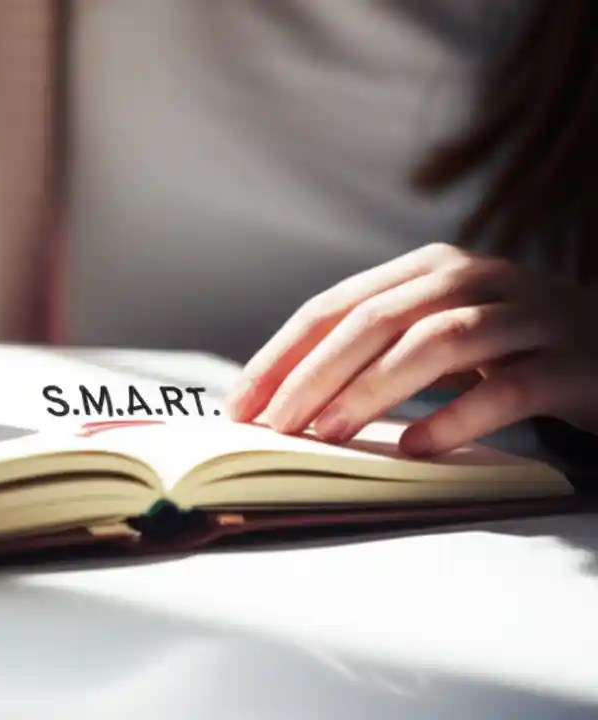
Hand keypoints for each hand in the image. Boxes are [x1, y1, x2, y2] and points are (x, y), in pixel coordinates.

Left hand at [227, 242, 597, 455]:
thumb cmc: (507, 352)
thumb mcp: (436, 336)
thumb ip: (372, 350)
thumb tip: (279, 399)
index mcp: (429, 268)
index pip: (334, 306)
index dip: (281, 354)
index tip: (239, 404)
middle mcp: (477, 279)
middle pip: (377, 320)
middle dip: (313, 375)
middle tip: (272, 426)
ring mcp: (528, 317)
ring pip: (437, 343)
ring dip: (372, 390)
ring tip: (326, 434)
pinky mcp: (573, 363)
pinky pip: (509, 389)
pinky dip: (457, 417)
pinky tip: (415, 447)